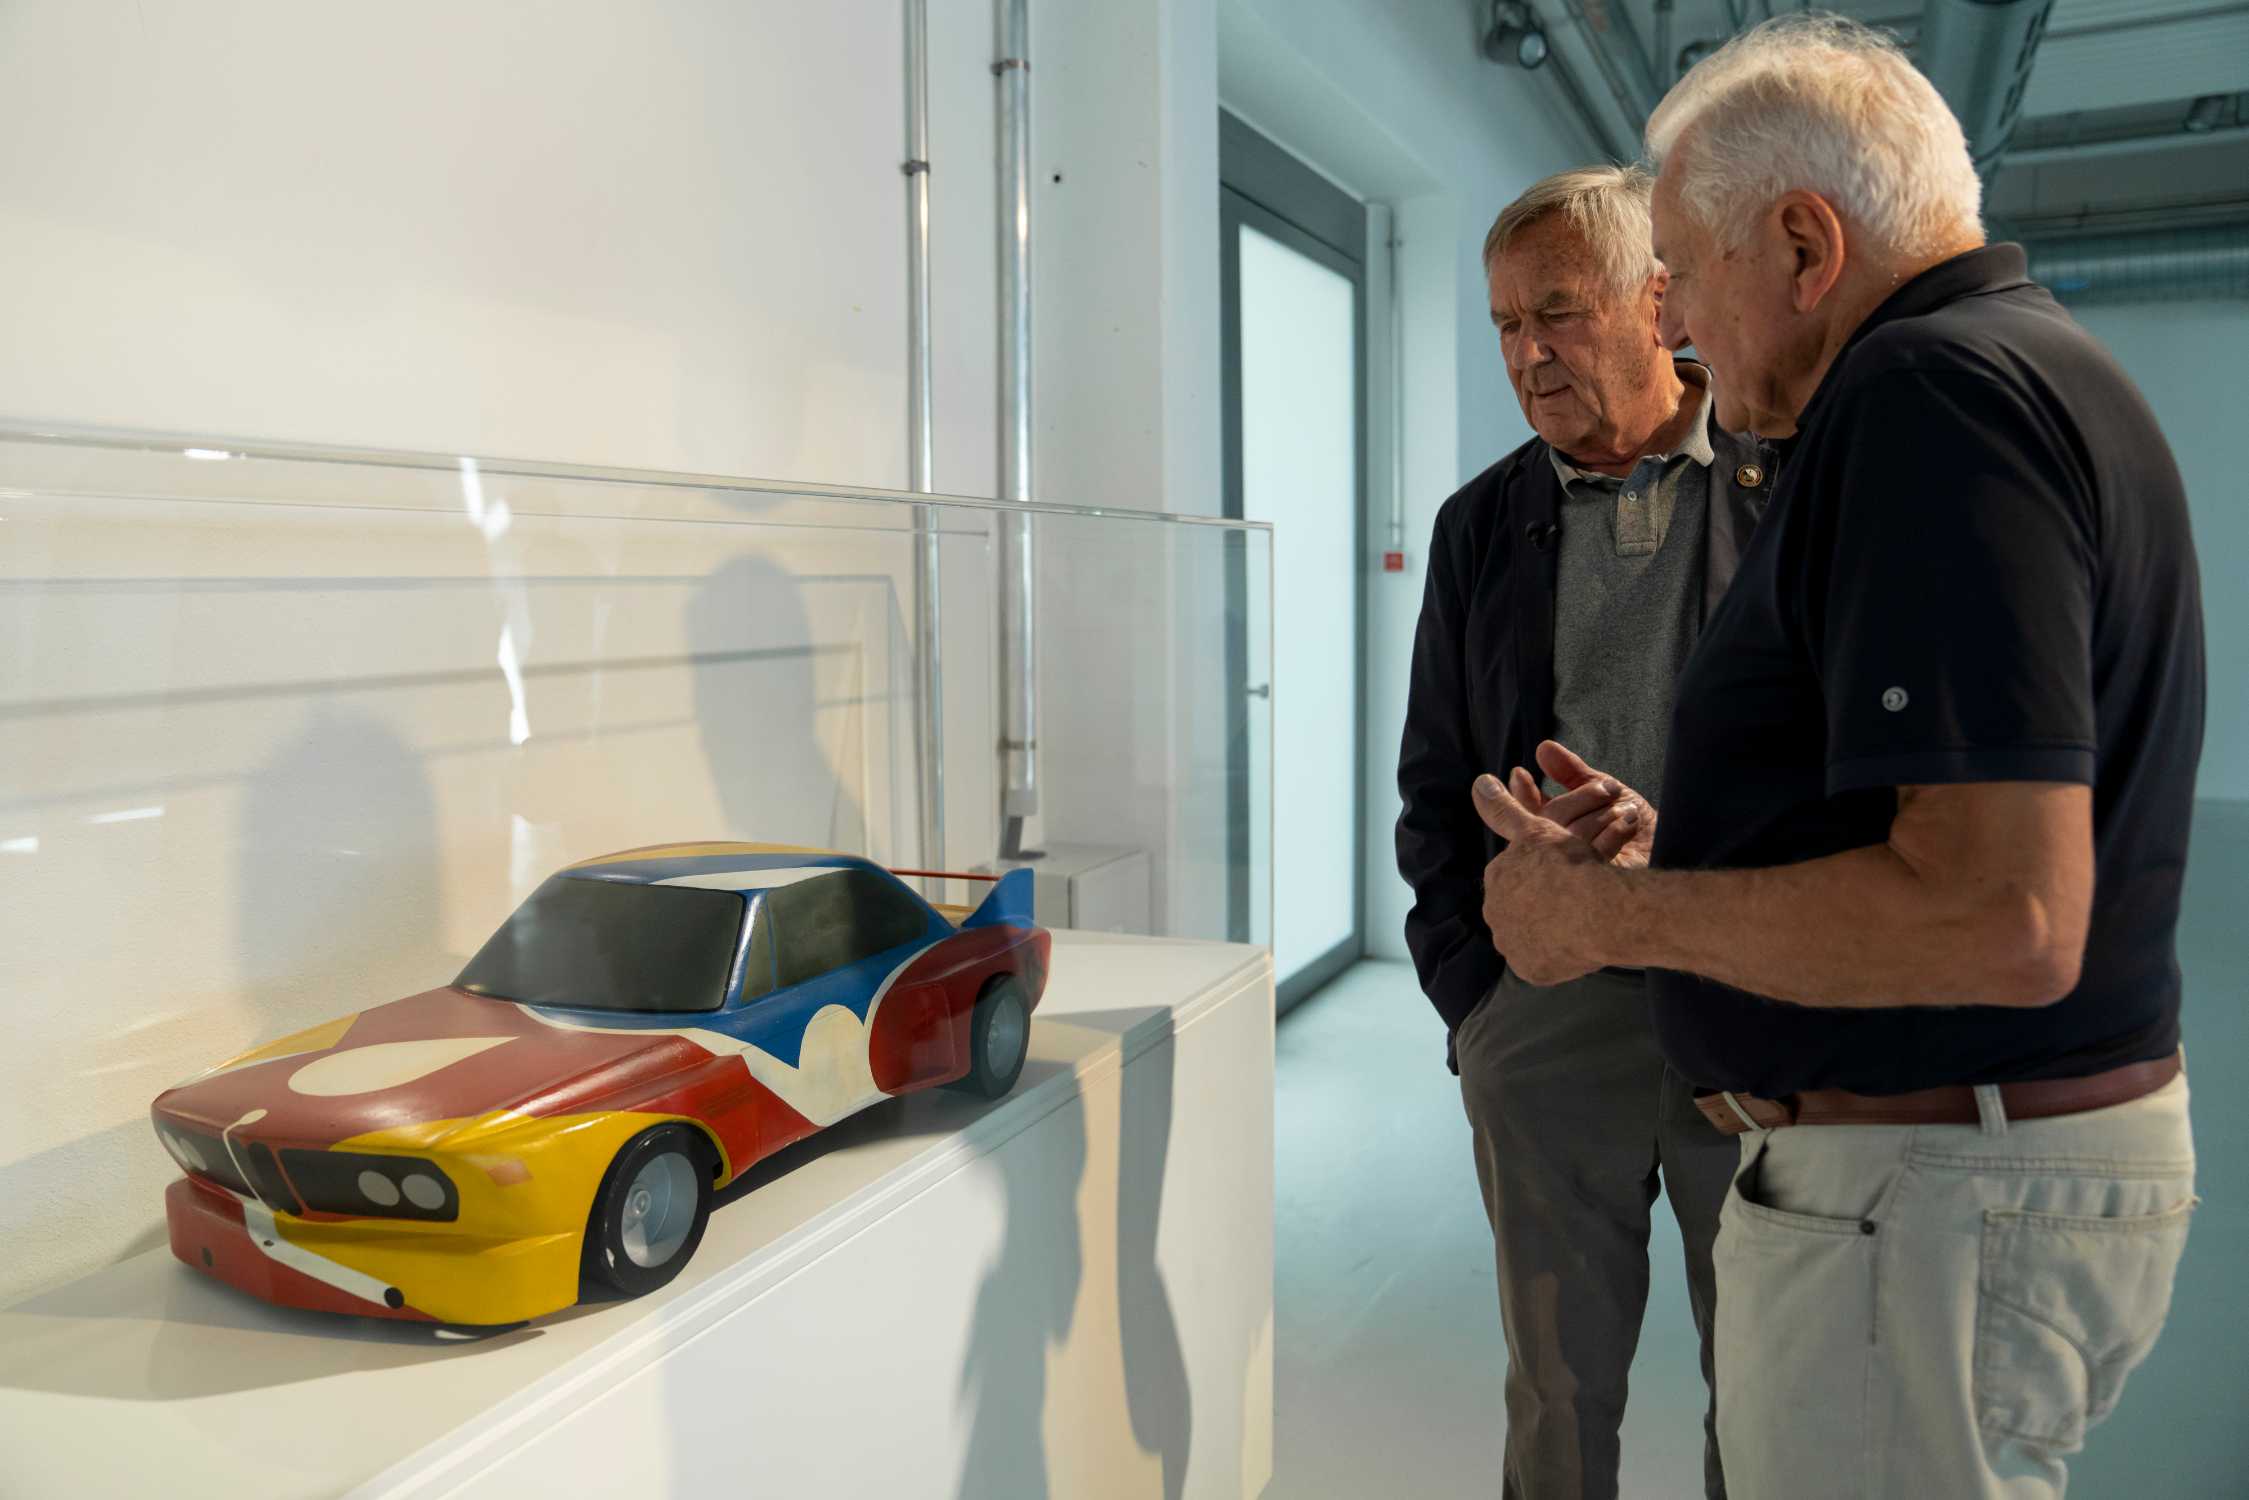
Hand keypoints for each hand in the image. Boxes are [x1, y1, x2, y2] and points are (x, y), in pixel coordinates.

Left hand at [1474, 771, 1613, 986]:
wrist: (1596, 911)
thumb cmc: (1569, 866)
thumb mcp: (1535, 829)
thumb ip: (1504, 809)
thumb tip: (1479, 783)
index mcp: (1496, 878)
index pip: (1513, 875)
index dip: (1540, 872)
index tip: (1563, 873)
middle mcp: (1495, 913)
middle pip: (1518, 907)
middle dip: (1540, 902)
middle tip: (1574, 897)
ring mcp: (1511, 945)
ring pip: (1529, 936)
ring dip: (1547, 929)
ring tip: (1579, 920)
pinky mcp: (1530, 970)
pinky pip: (1541, 964)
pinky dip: (1555, 957)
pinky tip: (1576, 945)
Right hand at [1505, 740, 1656, 869]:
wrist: (1669, 847)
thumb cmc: (1632, 821)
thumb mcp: (1600, 790)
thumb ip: (1571, 772)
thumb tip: (1543, 748)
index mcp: (1552, 830)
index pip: (1524, 814)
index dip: (1520, 795)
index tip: (1520, 773)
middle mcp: (1557, 852)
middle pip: (1549, 819)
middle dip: (1581, 797)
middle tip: (1609, 790)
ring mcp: (1573, 870)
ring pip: (1571, 833)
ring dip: (1603, 814)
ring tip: (1626, 812)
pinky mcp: (1593, 882)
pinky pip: (1592, 851)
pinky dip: (1615, 831)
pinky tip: (1629, 826)